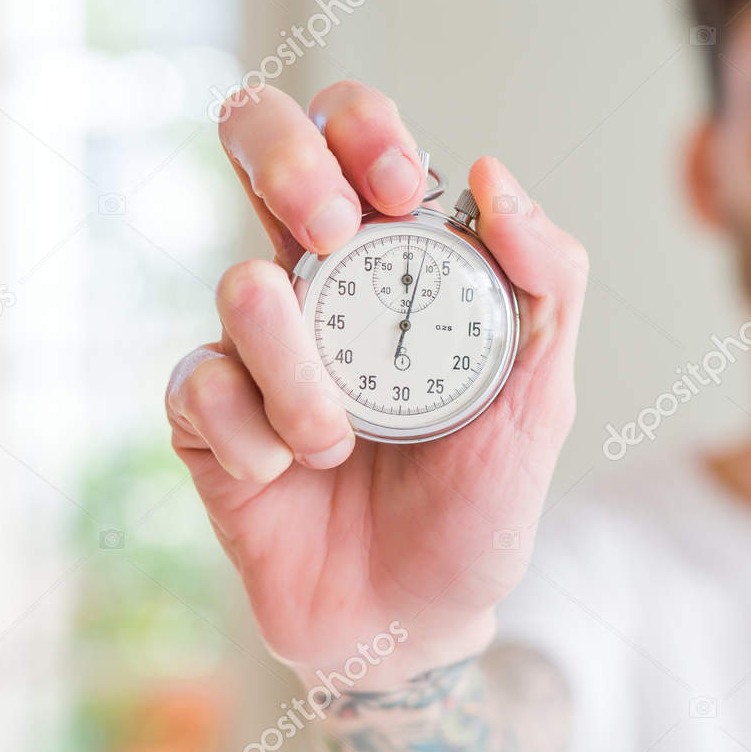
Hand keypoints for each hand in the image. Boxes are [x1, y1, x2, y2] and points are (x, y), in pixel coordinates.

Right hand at [165, 82, 586, 690]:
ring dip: (302, 374)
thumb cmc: (478, 508)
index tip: (398, 187)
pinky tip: (286, 478)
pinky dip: (256, 439)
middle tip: (331, 231)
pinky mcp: (204, 415)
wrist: (412, 622)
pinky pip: (202, 385)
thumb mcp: (542, 402)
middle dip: (285, 161)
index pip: (353, 134)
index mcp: (398, 262)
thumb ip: (548, 287)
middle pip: (257, 142)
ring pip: (244, 287)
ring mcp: (254, 347)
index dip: (361, 128)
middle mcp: (318, 284)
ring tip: (337, 446)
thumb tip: (491, 174)